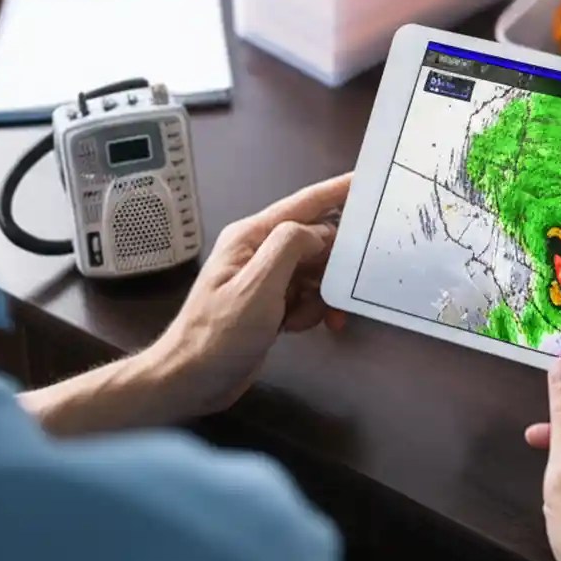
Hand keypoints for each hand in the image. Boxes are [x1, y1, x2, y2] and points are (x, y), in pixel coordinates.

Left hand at [146, 173, 351, 415]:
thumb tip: (320, 232)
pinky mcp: (272, 303)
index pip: (304, 204)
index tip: (368, 181)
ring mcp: (266, 278)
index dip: (338, 191)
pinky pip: (308, 296)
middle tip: (344, 284)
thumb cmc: (218, 333)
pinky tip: (300, 326)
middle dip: (333, 264)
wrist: (192, 380)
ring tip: (306, 317)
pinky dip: (312, 311)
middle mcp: (260, 251)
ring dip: (321, 295)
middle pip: (315, 240)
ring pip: (316, 272)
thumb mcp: (257, 286)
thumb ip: (289, 248)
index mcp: (252, 236)